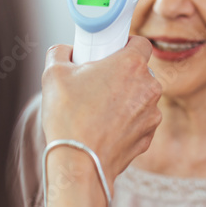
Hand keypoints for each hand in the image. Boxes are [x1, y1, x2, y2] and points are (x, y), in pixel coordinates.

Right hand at [40, 36, 161, 183]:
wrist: (79, 163)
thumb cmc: (68, 117)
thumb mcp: (53, 73)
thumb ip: (61, 52)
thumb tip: (65, 51)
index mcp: (131, 65)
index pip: (141, 42)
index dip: (126, 45)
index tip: (111, 52)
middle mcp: (149, 87)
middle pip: (140, 72)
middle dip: (122, 75)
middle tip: (98, 82)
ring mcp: (152, 114)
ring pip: (141, 98)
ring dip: (125, 99)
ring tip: (98, 109)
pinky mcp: (148, 137)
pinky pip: (139, 121)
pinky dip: (126, 122)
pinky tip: (104, 128)